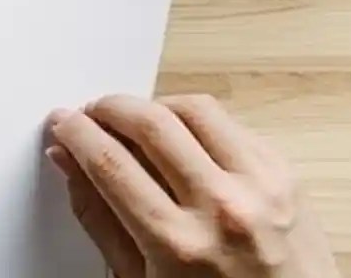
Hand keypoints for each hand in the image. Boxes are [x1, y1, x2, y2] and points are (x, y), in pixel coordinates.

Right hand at [46, 94, 339, 277]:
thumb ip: (100, 218)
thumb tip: (69, 160)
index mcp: (178, 246)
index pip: (111, 163)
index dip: (77, 133)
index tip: (64, 123)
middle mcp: (222, 209)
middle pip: (150, 124)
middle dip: (109, 108)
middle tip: (91, 113)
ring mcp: (261, 187)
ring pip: (194, 109)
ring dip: (154, 105)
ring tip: (135, 121)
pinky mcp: (286, 174)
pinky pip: (232, 124)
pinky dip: (196, 122)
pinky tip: (181, 137)